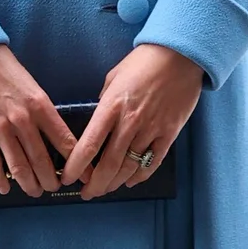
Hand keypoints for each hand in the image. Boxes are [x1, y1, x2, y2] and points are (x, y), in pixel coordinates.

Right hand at [0, 43, 74, 196]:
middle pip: (43, 160)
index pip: (65, 141)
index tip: (84, 176)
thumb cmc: (0, 68)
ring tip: (35, 191)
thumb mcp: (30, 85)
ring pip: (19, 167)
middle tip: (54, 188)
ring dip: (29, 184)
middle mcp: (22, 119)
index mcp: (40, 105)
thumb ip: (40, 110)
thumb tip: (51, 135)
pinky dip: (0, 180)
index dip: (77, 164)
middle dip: (52, 180)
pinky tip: (5, 188)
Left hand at [60, 43, 203, 198]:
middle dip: (95, 184)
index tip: (67, 179)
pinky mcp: (169, 133)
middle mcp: (130, 122)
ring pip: (130, 167)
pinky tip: (130, 181)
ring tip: (105, 189)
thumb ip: (104, 103)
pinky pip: (153, 162)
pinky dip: (141, 176)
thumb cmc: (144, 62)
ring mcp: (151, 130)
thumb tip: (99, 122)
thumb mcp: (113, 78)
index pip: (89, 145)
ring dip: (115, 183)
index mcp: (111, 107)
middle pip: (109, 165)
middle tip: (86, 193)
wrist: (180, 55)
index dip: (76, 167)